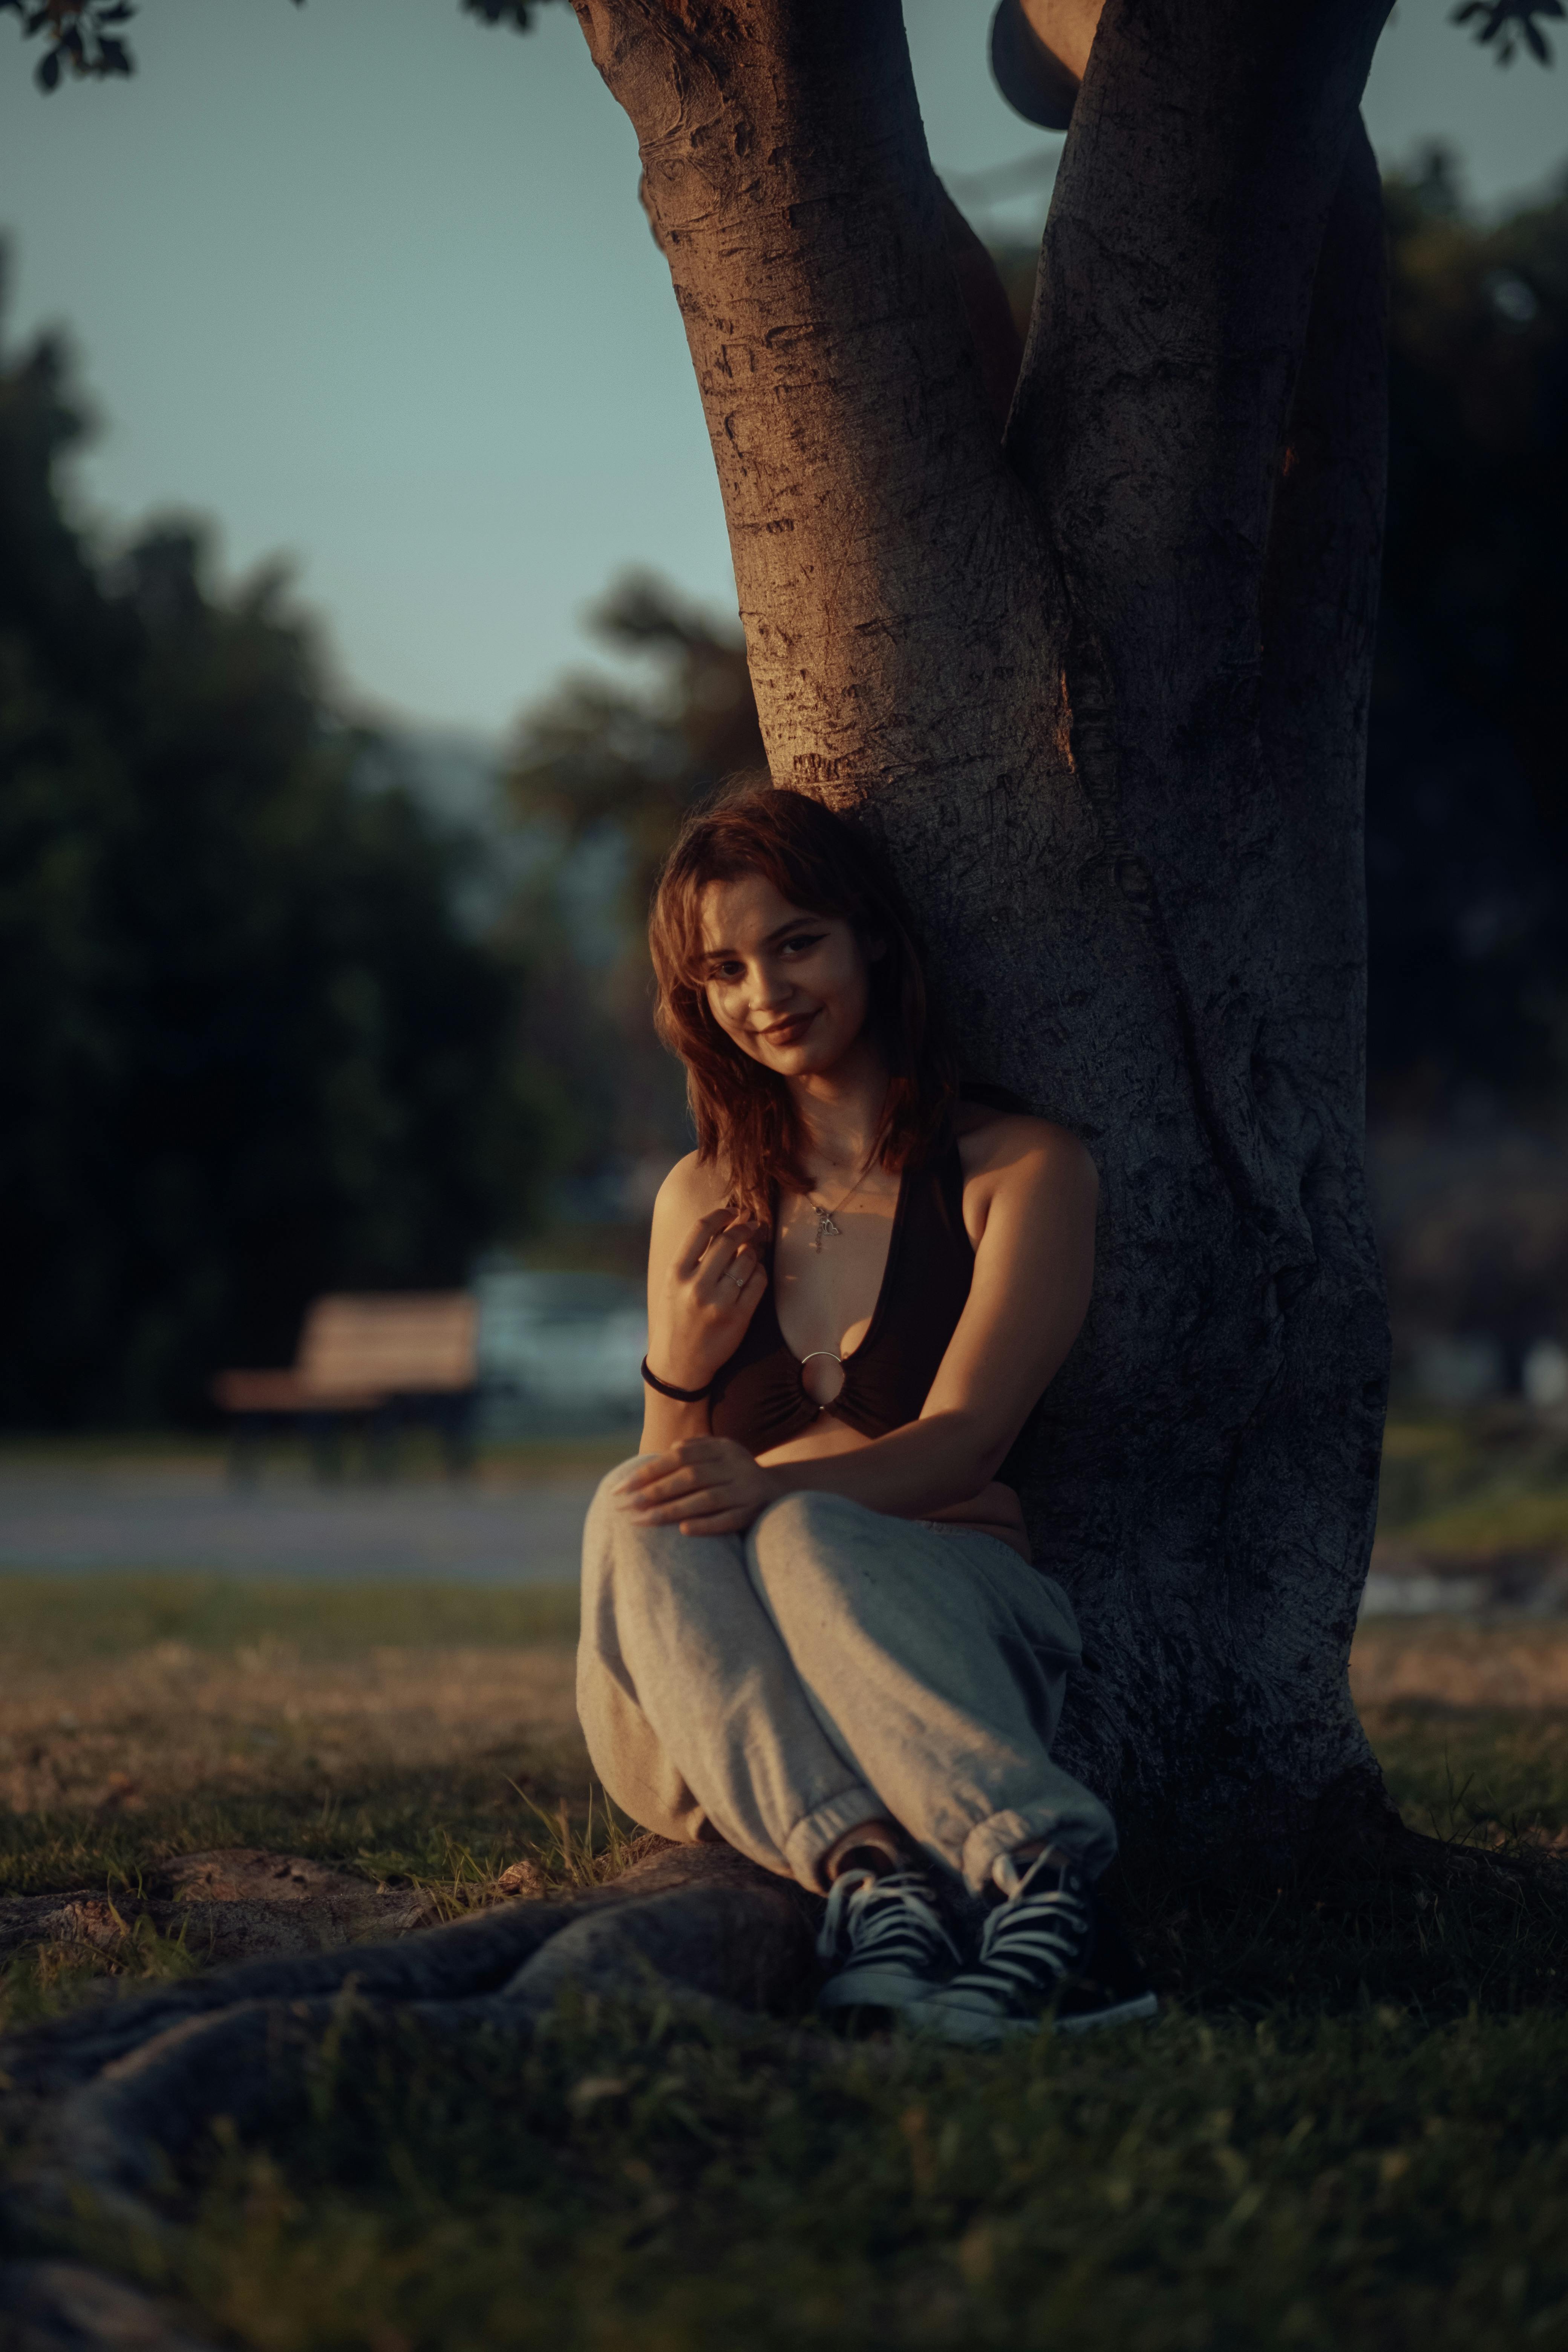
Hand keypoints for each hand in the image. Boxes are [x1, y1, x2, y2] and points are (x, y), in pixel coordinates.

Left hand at [612, 1437, 783, 1535]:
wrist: (781, 1492)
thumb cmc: (736, 1473)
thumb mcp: (721, 1452)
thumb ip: (696, 1448)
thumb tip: (667, 1451)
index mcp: (723, 1448)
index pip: (680, 1456)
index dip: (649, 1470)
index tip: (621, 1487)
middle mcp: (736, 1466)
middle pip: (690, 1477)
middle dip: (654, 1491)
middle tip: (624, 1505)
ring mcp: (746, 1490)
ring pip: (706, 1499)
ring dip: (671, 1510)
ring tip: (641, 1521)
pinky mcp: (753, 1514)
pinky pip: (728, 1520)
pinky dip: (706, 1525)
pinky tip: (682, 1531)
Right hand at [646, 1208, 767, 1392]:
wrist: (680, 1363)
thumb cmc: (677, 1318)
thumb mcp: (673, 1285)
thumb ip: (692, 1257)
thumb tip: (723, 1224)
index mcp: (676, 1273)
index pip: (701, 1229)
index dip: (721, 1214)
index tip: (732, 1211)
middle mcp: (696, 1286)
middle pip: (728, 1240)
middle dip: (745, 1228)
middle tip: (753, 1225)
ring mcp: (719, 1301)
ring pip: (748, 1259)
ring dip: (754, 1251)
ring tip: (752, 1252)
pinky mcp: (738, 1316)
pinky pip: (758, 1281)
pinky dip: (760, 1271)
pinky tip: (755, 1272)